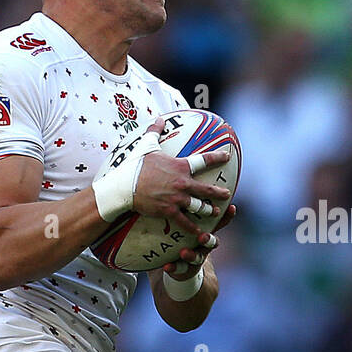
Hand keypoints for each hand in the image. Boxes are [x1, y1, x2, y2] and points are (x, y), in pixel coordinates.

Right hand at [134, 116, 232, 236]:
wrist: (124, 186)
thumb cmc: (135, 165)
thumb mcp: (146, 146)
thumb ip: (155, 132)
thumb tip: (158, 119)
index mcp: (180, 166)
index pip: (204, 161)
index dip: (217, 158)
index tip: (227, 156)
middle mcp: (182, 183)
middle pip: (206, 189)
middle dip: (218, 192)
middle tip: (226, 194)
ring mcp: (177, 199)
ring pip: (198, 206)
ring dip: (207, 210)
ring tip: (213, 212)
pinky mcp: (169, 211)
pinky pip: (185, 221)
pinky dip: (193, 228)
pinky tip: (200, 233)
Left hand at [164, 202, 236, 278]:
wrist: (178, 260)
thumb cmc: (184, 233)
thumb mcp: (184, 217)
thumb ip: (187, 203)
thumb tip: (184, 175)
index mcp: (206, 229)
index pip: (219, 222)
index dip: (227, 216)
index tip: (231, 208)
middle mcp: (204, 242)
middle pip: (211, 240)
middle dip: (208, 239)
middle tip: (203, 236)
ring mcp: (196, 256)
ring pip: (198, 256)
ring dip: (192, 254)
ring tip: (184, 253)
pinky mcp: (184, 268)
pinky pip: (179, 268)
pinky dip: (174, 267)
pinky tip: (167, 266)